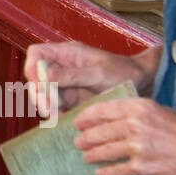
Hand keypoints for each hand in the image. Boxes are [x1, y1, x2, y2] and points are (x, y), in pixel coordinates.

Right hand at [23, 40, 157, 110]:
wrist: (142, 85)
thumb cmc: (123, 72)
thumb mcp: (98, 72)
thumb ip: (72, 74)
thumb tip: (46, 75)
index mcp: (67, 53)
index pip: (37, 54)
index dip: (32, 67)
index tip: (38, 83)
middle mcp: (62, 68)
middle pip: (36, 78)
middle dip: (38, 92)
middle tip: (48, 107)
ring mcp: (66, 85)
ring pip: (43, 94)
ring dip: (46, 106)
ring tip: (55, 116)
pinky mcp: (72, 100)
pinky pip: (56, 107)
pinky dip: (56, 115)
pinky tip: (62, 121)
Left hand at [73, 98, 175, 174]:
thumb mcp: (160, 110)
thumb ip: (136, 111)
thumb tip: (112, 116)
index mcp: (139, 108)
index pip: (104, 110)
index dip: (87, 117)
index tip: (78, 121)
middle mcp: (136, 125)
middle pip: (100, 131)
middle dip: (86, 138)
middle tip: (78, 141)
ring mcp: (138, 147)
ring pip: (105, 151)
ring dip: (92, 155)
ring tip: (86, 156)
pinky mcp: (143, 168)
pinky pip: (117, 171)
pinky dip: (106, 173)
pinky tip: (100, 173)